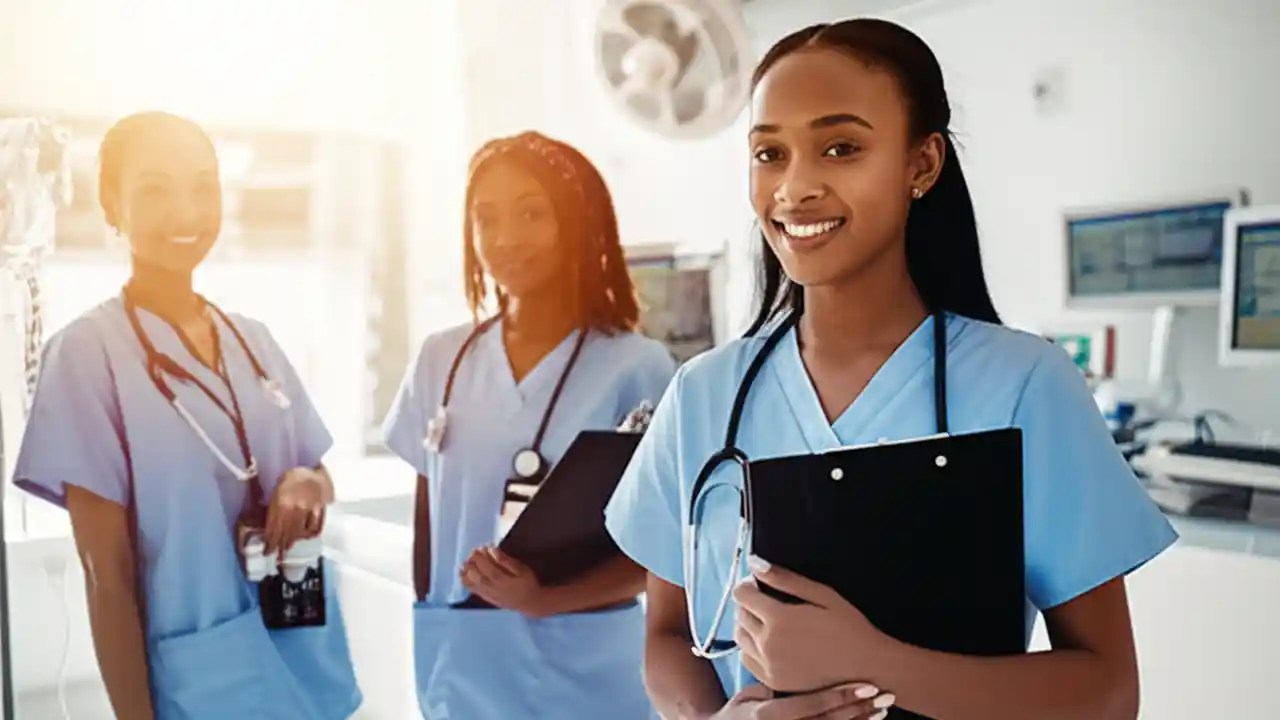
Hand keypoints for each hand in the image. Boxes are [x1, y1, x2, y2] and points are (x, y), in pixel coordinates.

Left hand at [265, 467, 327, 557]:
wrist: (316, 471)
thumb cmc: (294, 478)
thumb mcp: (278, 488)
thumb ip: (274, 506)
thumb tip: (266, 523)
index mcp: (281, 503)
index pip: (273, 529)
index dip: (270, 542)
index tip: (267, 551)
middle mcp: (295, 509)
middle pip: (285, 534)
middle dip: (279, 545)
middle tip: (276, 554)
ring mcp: (309, 511)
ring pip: (299, 533)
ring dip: (292, 542)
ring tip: (288, 547)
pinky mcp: (321, 511)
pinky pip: (315, 528)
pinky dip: (309, 535)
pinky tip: (304, 537)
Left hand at [460, 546, 545, 616]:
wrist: (530, 602)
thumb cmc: (527, 582)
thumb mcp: (522, 569)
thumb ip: (506, 561)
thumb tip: (493, 550)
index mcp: (503, 580)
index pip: (488, 568)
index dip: (481, 558)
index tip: (479, 548)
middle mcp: (493, 588)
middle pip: (478, 576)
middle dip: (472, 564)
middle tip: (471, 554)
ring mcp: (489, 594)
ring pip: (474, 584)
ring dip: (466, 573)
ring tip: (464, 564)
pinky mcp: (487, 598)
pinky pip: (474, 591)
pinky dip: (467, 583)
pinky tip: (463, 576)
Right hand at [709, 683, 894, 719]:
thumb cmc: (737, 714)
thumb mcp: (746, 696)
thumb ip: (769, 683)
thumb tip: (793, 670)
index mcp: (770, 715)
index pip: (811, 705)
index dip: (839, 695)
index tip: (864, 684)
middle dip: (859, 708)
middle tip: (884, 694)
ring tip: (883, 707)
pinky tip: (870, 719)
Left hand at [733, 556, 894, 693]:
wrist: (868, 668)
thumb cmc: (850, 627)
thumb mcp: (822, 595)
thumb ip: (785, 579)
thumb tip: (754, 562)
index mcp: (779, 619)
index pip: (742, 595)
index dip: (748, 584)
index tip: (759, 582)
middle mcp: (768, 644)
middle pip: (739, 614)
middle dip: (748, 602)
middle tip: (766, 599)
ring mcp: (769, 666)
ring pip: (740, 638)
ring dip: (746, 624)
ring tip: (765, 620)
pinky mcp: (774, 681)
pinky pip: (747, 659)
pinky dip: (750, 647)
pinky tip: (768, 641)